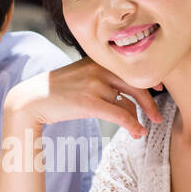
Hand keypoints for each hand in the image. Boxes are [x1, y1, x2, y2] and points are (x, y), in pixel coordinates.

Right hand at [4, 58, 163, 138]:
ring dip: (138, 119)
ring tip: (141, 131)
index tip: (158, 89)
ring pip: (128, 103)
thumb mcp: (81, 76)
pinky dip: (132, 125)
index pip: (131, 68)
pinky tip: (136, 132)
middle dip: (150, 103)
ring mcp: (94, 84)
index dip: (148, 79)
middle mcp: (99, 68)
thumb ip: (103, 80)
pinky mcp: (89, 101)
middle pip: (136, 85)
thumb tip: (125, 100)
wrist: (32, 98)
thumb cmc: (58, 91)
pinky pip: (120, 114)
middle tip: (158, 117)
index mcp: (98, 60)